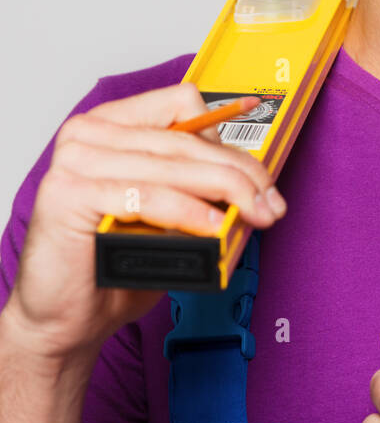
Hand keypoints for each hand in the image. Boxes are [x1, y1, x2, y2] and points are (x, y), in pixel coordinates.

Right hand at [3, 83, 286, 361]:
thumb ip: (196, 185)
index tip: (262, 174)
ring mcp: (76, 160)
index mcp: (111, 123)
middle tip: (271, 204)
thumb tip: (255, 184)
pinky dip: (189, 212)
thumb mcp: (164, 212)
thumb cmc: (113, 263)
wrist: (65, 318)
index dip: (229, 139)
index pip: (183, 105)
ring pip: (172, 167)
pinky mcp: (71, 193)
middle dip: (240, 174)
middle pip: (184, 141)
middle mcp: (89, 132)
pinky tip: (214, 226)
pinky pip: (149, 197)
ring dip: (225, 191)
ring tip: (254, 216)